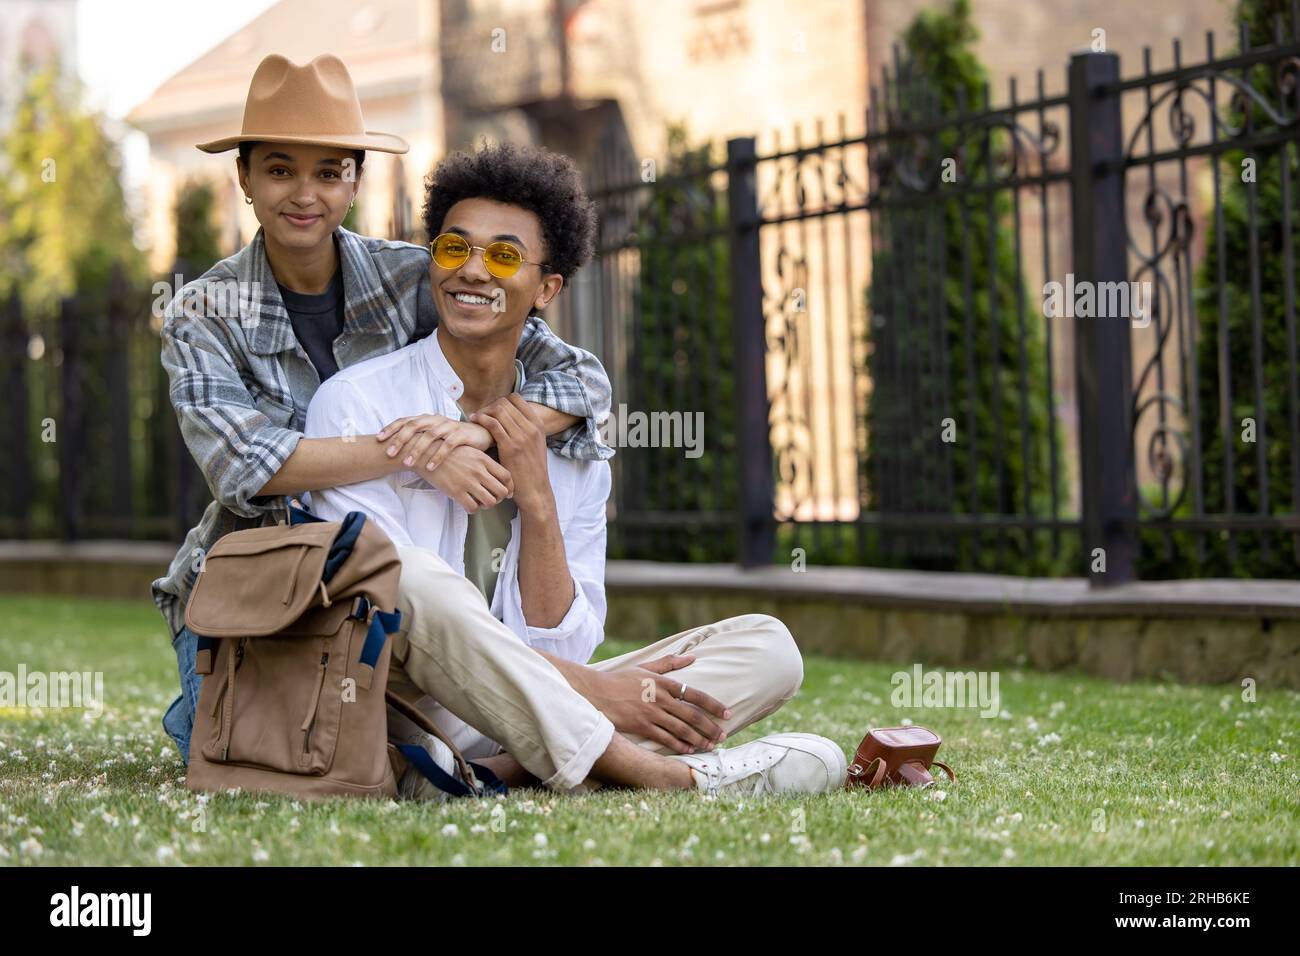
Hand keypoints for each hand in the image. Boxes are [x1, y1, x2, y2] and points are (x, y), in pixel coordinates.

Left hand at [376, 414, 491, 472]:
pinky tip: (430, 468)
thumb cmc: (453, 438)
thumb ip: (419, 438)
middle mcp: (436, 420)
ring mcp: (449, 426)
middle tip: (390, 453)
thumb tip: (396, 448)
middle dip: (400, 439)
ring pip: (430, 435)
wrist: (481, 434)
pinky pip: (448, 445)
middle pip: (414, 425)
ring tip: (407, 463)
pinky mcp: (461, 435)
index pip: (405, 420)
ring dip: (417, 450)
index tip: (378, 439)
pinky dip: (438, 456)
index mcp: (427, 419)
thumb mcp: (434, 436)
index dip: (391, 428)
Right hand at [427, 445, 513, 512]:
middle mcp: (479, 471)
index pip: (507, 476)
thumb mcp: (471, 451)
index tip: (508, 492)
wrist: (426, 454)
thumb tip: (497, 475)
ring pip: (490, 502)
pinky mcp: (456, 492)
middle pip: (502, 491)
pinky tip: (468, 503)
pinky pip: (473, 508)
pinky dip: (473, 509)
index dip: (510, 487)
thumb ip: (484, 462)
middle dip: (500, 498)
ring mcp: (468, 482)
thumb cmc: (449, 452)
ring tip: (480, 501)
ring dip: (487, 504)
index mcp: (484, 460)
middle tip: (493, 498)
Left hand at [471, 394, 551, 513]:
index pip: (517, 399)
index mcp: (538, 424)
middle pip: (506, 403)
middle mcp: (532, 427)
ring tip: (476, 418)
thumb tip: (512, 418)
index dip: (502, 400)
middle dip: (490, 406)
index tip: (493, 410)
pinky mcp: (510, 446)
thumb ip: (526, 430)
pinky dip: (481, 419)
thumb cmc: (531, 470)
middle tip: (481, 414)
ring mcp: (522, 436)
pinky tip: (474, 422)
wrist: (535, 489)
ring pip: (498, 410)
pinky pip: (493, 424)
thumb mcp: (535, 445)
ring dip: (484, 411)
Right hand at [581, 657, 731, 754]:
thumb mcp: (645, 667)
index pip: (695, 694)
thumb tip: (692, 657)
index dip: (713, 705)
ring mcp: (651, 714)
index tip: (727, 713)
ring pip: (681, 729)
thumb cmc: (620, 679)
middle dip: (710, 727)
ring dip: (698, 739)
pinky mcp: (641, 727)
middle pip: (692, 715)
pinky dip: (679, 745)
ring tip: (710, 745)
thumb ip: (669, 663)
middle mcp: (660, 698)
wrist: (596, 693)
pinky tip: (689, 750)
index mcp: (663, 682)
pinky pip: (665, 739)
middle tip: (723, 736)